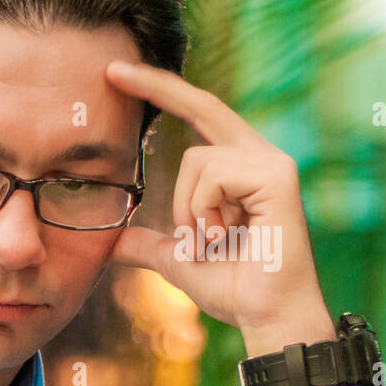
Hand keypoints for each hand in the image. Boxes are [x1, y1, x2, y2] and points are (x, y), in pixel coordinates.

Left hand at [103, 59, 333, 360]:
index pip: (199, 116)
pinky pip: (212, 176)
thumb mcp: (177, 259)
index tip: (117, 74)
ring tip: (212, 239)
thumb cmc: (232, 288)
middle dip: (155, 85)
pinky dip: (203, 211)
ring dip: (188, 209)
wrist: (263, 316)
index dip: (162, 92)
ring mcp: (271, 162)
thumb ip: (149, 244)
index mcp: (238, 167)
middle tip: (109, 70)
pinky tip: (225, 235)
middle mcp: (259, 155)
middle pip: (201, 105)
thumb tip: (115, 243)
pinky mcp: (276, 176)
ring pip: (195, 160)